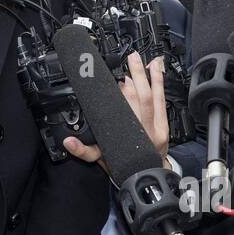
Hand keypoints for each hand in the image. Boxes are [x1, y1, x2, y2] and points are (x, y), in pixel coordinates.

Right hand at [63, 53, 169, 174]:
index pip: (127, 110)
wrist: (146, 175)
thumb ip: (83, 151)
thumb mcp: (101, 159)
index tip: (118, 80)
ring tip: (145, 60)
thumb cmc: (123, 166)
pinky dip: (160, 84)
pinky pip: (163, 101)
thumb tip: (68, 142)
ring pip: (155, 98)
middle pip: (142, 99)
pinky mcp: (165, 124)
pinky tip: (157, 70)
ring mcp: (158, 127)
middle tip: (131, 59)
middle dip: (137, 77)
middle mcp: (147, 130)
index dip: (124, 93)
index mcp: (131, 137)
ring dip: (151, 77)